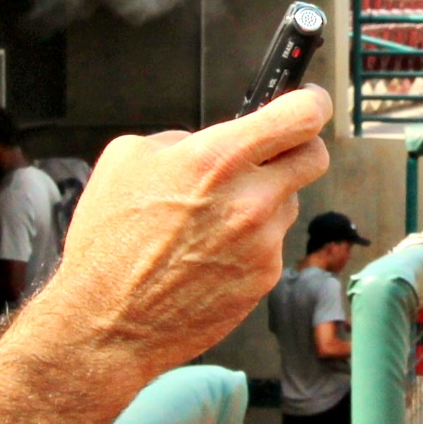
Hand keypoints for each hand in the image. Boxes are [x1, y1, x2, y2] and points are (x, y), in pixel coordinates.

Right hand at [23, 87, 330, 387]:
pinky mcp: (264, 278)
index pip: (301, 116)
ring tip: (213, 219)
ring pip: (288, 202)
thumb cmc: (109, 243)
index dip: (311, 103)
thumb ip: (183, 140)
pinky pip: (270, 243)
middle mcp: (250, 201)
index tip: (308, 102)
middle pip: (314, 157)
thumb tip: (211, 140)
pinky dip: (249, 241)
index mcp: (216, 160)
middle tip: (274, 153)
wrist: (107, 321)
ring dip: (265, 200)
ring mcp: (262, 244)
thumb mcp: (127, 159)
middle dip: (299, 148)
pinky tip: (210, 253)